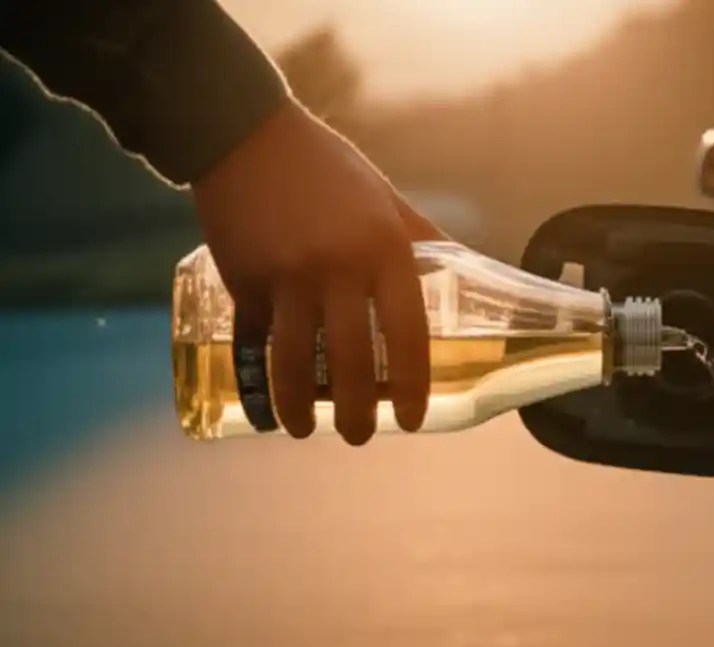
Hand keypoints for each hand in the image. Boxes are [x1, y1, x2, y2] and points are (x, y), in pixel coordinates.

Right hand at [192, 99, 435, 444]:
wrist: (245, 136)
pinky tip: (270, 393)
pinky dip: (264, 371)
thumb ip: (420, 238)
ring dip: (299, 406)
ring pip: (294, 361)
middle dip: (356, 410)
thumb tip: (464, 269)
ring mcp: (286, 276)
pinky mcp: (243, 281)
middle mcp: (338, 267)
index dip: (409, 383)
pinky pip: (258, 339)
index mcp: (384, 249)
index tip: (412, 419)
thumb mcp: (385, 198)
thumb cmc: (326, 168)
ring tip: (304, 432)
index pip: (406, 332)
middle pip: (350, 359)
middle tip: (360, 438)